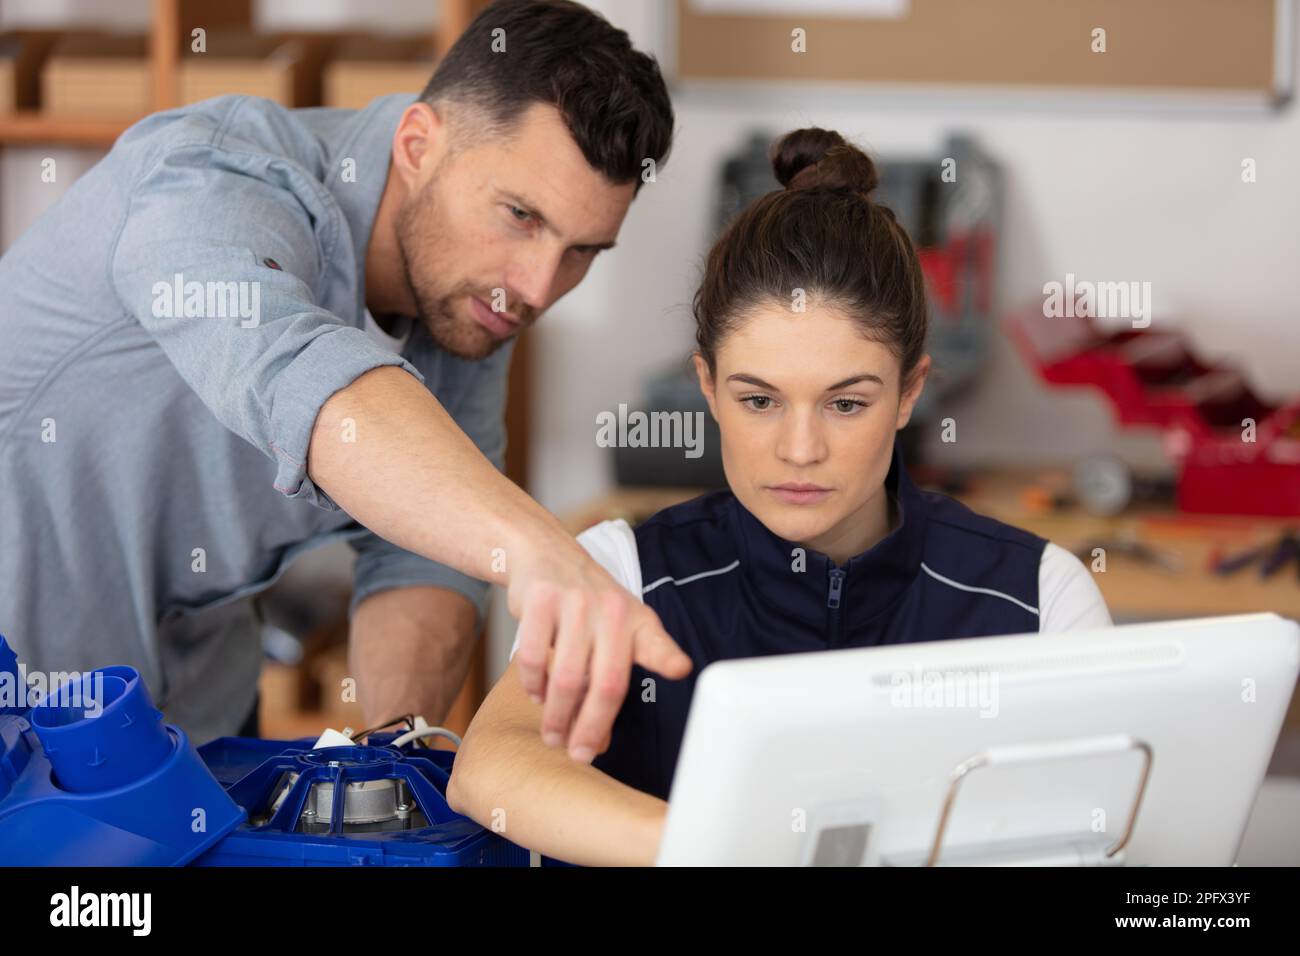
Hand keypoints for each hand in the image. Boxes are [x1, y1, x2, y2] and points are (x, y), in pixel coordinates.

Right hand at [507, 542, 691, 762]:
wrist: (547, 556)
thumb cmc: (587, 608)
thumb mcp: (615, 634)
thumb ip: (612, 683)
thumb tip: (600, 743)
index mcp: (636, 621)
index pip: (655, 644)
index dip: (668, 657)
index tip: (680, 670)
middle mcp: (611, 610)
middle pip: (606, 682)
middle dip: (591, 726)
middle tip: (579, 753)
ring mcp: (575, 603)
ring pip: (566, 676)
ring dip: (557, 714)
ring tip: (553, 734)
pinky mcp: (540, 600)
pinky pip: (532, 656)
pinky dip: (533, 685)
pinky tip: (537, 695)